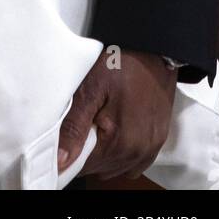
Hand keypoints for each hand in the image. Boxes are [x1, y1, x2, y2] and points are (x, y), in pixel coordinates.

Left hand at [57, 48, 177, 180]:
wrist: (154, 50)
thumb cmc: (120, 64)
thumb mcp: (90, 88)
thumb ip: (74, 127)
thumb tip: (61, 161)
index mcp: (119, 142)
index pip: (84, 167)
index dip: (71, 152)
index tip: (67, 133)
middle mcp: (137, 152)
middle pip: (100, 168)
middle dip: (87, 152)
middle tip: (83, 122)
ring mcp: (150, 148)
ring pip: (116, 167)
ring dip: (104, 154)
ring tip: (98, 125)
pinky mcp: (158, 142)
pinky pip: (134, 163)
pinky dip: (121, 155)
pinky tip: (114, 134)